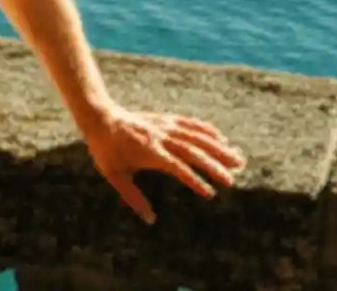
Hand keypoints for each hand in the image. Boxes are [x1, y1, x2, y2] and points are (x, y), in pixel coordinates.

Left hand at [82, 104, 245, 223]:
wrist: (99, 117)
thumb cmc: (105, 149)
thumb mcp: (114, 175)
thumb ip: (133, 197)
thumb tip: (150, 220)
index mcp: (149, 153)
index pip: (178, 167)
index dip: (194, 180)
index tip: (210, 193)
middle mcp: (161, 138)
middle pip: (193, 151)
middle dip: (214, 165)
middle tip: (233, 178)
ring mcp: (164, 127)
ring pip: (196, 137)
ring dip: (218, 147)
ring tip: (237, 158)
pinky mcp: (165, 119)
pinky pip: (189, 124)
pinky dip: (206, 130)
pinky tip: (220, 139)